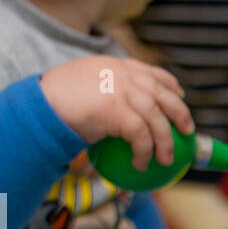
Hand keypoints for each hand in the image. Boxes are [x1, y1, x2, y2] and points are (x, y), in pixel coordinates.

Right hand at [40, 55, 193, 171]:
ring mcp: (122, 92)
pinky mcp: (118, 111)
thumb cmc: (53, 99)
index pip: (150, 71)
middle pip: (163, 93)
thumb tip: (111, 109)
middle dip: (181, 113)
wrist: (40, 104)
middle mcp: (123, 75)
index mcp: (114, 65)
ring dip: (166, 142)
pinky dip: (144, 152)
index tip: (179, 94)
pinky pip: (141, 136)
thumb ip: (100, 88)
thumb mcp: (80, 83)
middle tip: (187, 130)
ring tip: (167, 159)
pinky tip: (141, 163)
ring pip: (157, 119)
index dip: (169, 83)